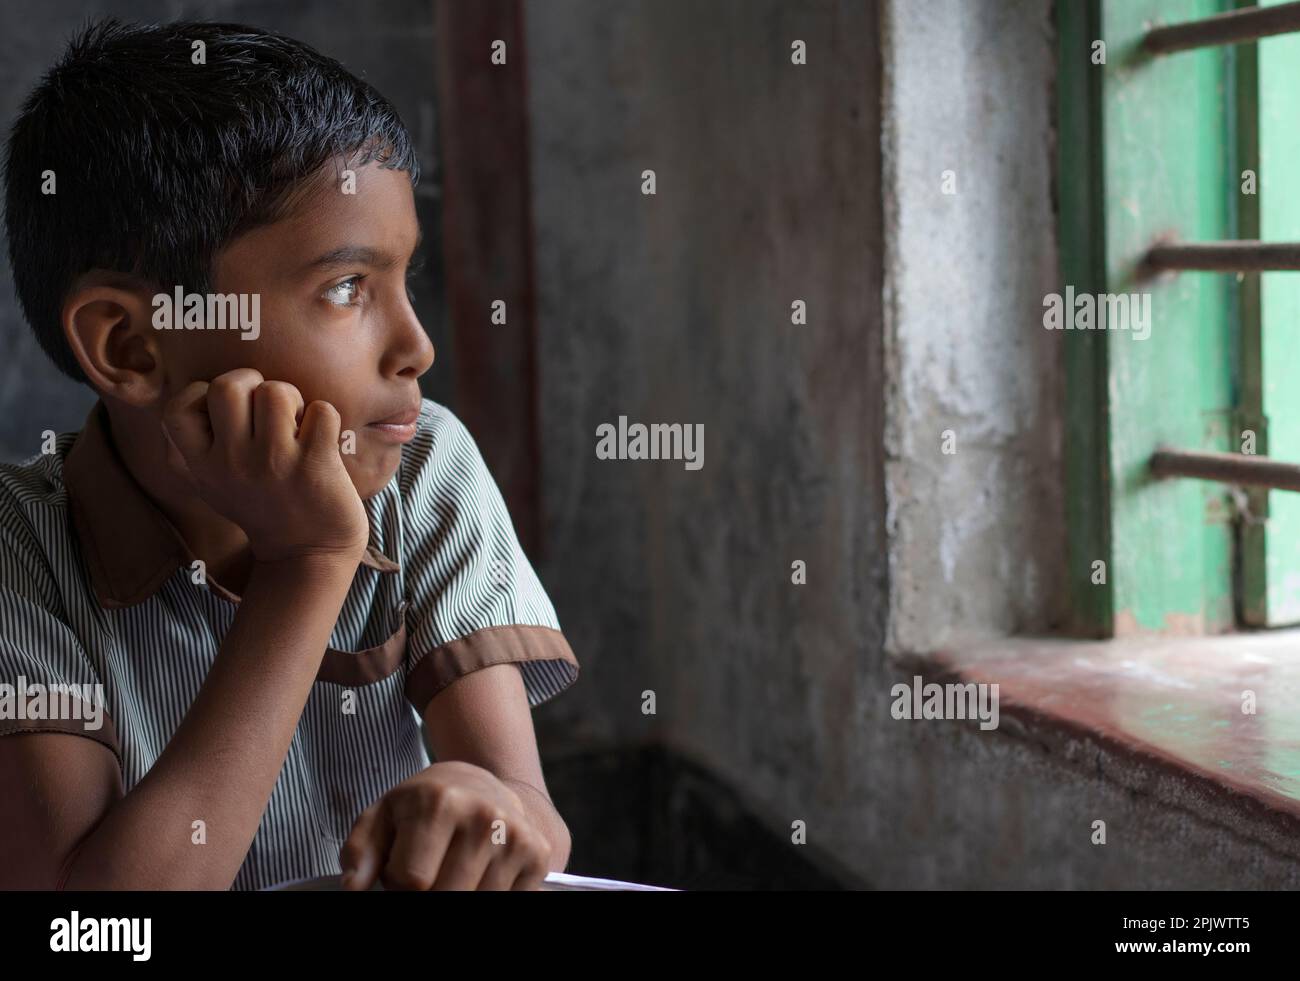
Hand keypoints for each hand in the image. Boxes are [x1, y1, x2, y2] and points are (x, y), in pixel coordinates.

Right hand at [160, 368, 368, 563]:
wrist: (308, 554)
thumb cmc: (262, 505)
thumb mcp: (212, 483)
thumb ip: (195, 444)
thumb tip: (183, 389)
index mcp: (202, 466)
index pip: (177, 409)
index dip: (201, 393)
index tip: (227, 411)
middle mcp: (232, 464)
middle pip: (227, 385)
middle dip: (252, 383)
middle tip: (268, 409)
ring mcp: (274, 463)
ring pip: (276, 391)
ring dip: (292, 399)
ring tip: (295, 425)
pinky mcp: (314, 463)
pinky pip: (321, 410)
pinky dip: (324, 417)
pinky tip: (320, 441)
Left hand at [340, 761, 552, 890]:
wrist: (478, 783)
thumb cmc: (422, 806)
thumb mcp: (383, 816)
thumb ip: (360, 852)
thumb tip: (354, 888)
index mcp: (439, 802)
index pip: (412, 881)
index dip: (399, 883)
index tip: (404, 865)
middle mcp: (483, 815)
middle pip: (446, 895)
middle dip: (429, 893)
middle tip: (429, 870)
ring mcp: (516, 835)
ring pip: (477, 903)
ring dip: (460, 895)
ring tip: (452, 869)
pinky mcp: (538, 853)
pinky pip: (507, 902)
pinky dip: (488, 895)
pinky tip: (480, 874)